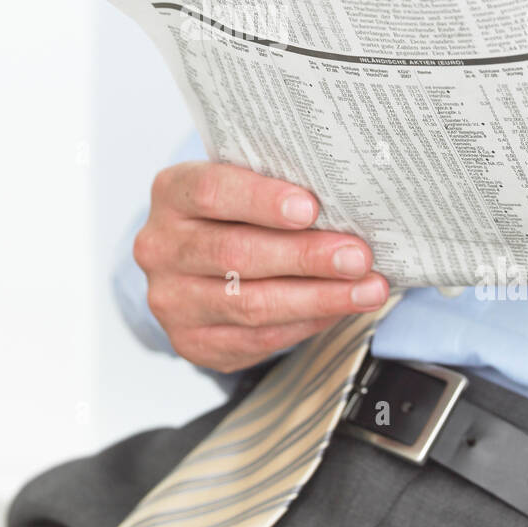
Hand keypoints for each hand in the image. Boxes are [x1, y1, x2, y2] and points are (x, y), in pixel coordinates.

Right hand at [133, 161, 390, 372]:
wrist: (195, 265)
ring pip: (250, 303)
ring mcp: (171, 300)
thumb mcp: (242, 184)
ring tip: (367, 288)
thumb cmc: (233, 214)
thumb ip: (277, 187)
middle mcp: (160, 247)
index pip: (211, 191)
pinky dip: (306, 323)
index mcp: (171, 193)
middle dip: (306, 256)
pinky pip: (256, 339)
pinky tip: (339, 309)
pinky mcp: (191, 342)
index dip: (262, 200)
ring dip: (318, 297)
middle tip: (358, 255)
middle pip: (236, 253)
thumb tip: (345, 202)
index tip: (311, 208)